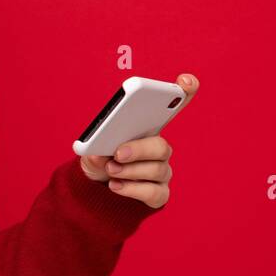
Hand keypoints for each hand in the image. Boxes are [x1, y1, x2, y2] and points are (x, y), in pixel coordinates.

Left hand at [78, 73, 198, 208]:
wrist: (96, 190)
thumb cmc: (100, 160)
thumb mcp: (91, 151)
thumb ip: (93, 149)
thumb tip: (97, 153)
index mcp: (147, 128)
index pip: (173, 107)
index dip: (184, 92)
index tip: (185, 81)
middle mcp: (159, 149)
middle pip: (162, 146)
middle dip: (140, 149)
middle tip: (118, 153)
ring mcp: (162, 172)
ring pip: (157, 170)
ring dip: (130, 170)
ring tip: (110, 169)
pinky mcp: (159, 194)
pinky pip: (154, 192)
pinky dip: (133, 189)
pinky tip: (115, 185)